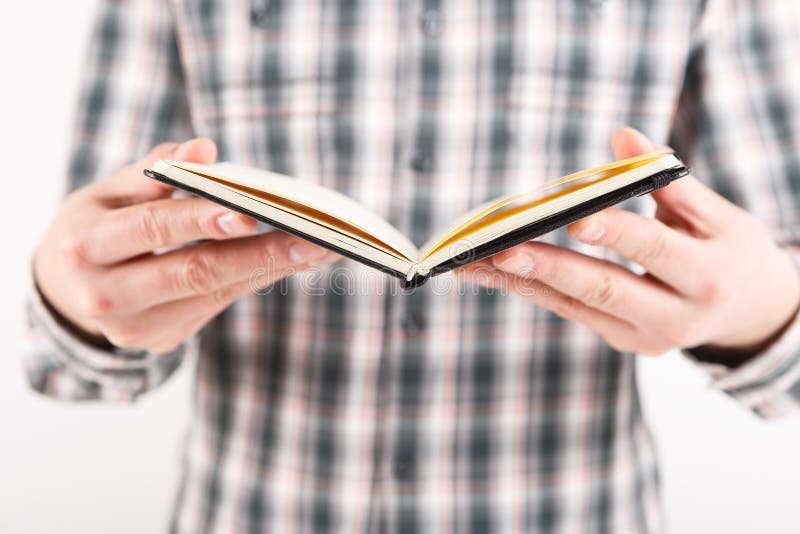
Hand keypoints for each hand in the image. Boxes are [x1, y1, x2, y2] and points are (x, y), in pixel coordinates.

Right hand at [34, 139, 339, 352]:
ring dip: (272, 268)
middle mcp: (107, 295)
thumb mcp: (106, 193)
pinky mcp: (160, 340)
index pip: (155, 229)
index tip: (253, 211)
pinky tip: (292, 261)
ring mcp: (135, 327)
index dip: (203, 220)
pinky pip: (216, 305)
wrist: (64, 290)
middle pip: (195, 271)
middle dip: (261, 253)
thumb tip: (204, 148)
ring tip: (321, 248)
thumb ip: (154, 169)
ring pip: (214, 292)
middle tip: (315, 237)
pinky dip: (255, 279)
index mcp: (85, 246)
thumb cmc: (92, 228)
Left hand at [457, 127, 799, 358]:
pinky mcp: (625, 342)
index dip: (617, 233)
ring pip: (576, 307)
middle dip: (549, 268)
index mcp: (708, 276)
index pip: (654, 250)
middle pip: (604, 289)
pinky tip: (496, 273)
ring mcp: (647, 338)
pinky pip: (572, 313)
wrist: (752, 313)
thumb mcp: (719, 215)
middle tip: (502, 249)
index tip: (576, 218)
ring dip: (522, 283)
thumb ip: (669, 181)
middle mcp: (676, 318)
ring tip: (475, 264)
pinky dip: (533, 291)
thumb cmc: (732, 252)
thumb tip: (624, 137)